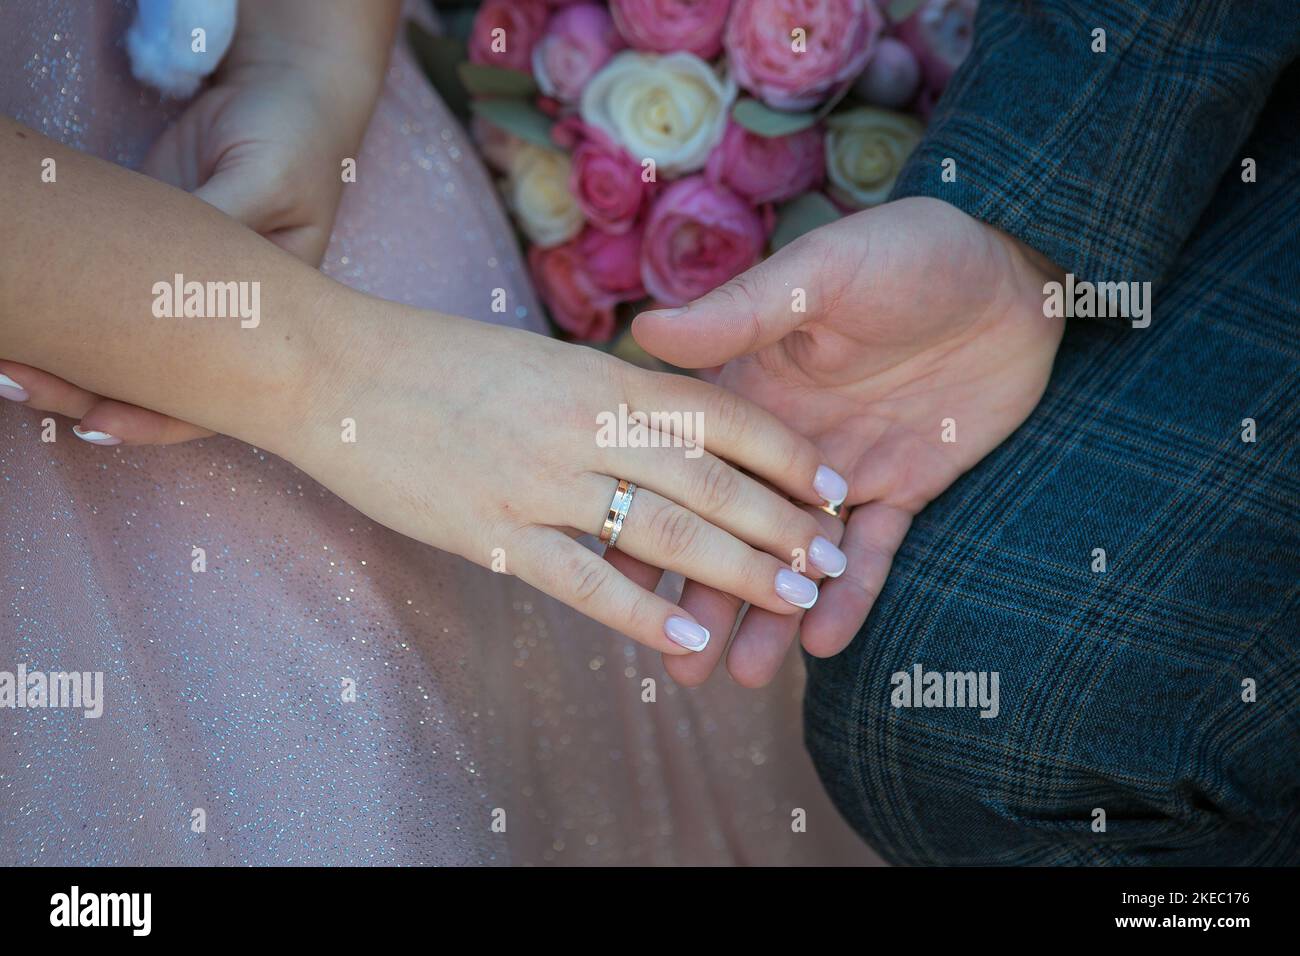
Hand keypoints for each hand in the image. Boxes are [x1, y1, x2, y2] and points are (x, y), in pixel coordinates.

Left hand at [1, 1, 392, 444]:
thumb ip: (216, 226)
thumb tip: (159, 279)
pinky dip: (70, 312)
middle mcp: (229, 314)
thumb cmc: (294, 140)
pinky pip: (108, 294)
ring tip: (11, 369)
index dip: (160, 418)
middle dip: (94, 394)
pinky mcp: (152, 248)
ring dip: (73, 360)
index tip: (96, 422)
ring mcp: (187, 283)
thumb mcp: (265, 184)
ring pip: (128, 344)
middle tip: (23, 388)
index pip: (221, 393)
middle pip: (163, 381)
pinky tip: (30, 322)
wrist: (286, 84)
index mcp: (274, 318)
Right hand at [280, 294, 849, 654]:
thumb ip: (607, 391)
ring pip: (663, 532)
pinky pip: (583, 580)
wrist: (330, 368)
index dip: (786, 453)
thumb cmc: (434, 361)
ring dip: (737, 572)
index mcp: (601, 375)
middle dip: (782, 524)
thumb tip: (669, 420)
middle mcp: (584, 424)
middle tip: (835, 559)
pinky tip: (690, 638)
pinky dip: (642, 612)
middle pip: (709, 479)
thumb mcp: (538, 357)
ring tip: (795, 602)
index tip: (833, 486)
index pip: (720, 415)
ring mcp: (538, 480)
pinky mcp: (492, 532)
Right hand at [632, 197, 1065, 685]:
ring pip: (798, 557)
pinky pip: (875, 554)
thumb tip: (644, 330)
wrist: (1012, 269)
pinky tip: (822, 641)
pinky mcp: (905, 487)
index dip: (649, 522)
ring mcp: (845, 469)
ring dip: (770, 615)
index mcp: (750, 389)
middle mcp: (787, 440)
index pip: (686, 467)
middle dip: (705, 594)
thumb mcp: (819, 272)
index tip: (612, 577)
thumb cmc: (906, 251)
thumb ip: (741, 312)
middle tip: (678, 667)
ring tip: (738, 676)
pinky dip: (852, 597)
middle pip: (734, 530)